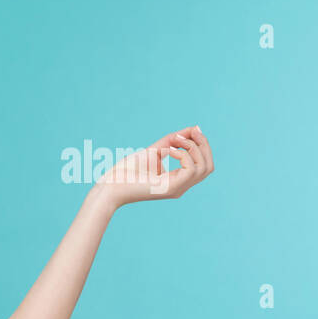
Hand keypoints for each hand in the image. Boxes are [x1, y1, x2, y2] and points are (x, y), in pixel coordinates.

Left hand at [94, 125, 214, 208]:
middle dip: (204, 145)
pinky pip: (191, 169)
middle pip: (209, 167)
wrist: (110, 187)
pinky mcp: (170, 188)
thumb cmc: (127, 172)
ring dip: (194, 149)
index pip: (203, 164)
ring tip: (175, 141)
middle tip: (191, 132)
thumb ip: (173, 141)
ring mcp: (177, 188)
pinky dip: (183, 155)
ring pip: (204, 168)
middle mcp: (181, 186)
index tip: (191, 130)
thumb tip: (193, 129)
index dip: (202, 145)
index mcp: (177, 180)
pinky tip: (169, 151)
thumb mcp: (155, 151)